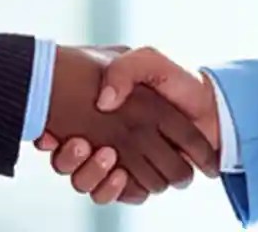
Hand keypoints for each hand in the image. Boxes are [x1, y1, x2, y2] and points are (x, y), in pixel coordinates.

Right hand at [43, 46, 218, 197]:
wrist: (209, 108)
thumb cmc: (176, 83)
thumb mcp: (147, 61)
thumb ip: (124, 70)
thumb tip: (103, 103)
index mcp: (100, 112)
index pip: (56, 130)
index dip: (48, 138)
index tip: (49, 134)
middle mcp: (103, 139)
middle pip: (67, 162)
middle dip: (69, 159)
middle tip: (80, 144)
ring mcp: (118, 162)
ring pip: (86, 183)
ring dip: (91, 174)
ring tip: (107, 156)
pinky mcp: (134, 181)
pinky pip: (111, 196)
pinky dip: (112, 189)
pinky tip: (121, 174)